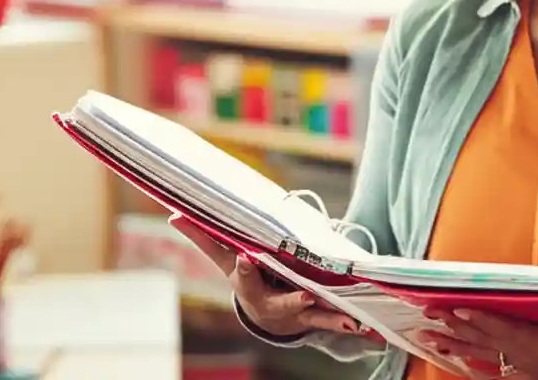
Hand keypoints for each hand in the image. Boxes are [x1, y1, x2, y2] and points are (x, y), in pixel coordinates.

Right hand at [169, 215, 363, 338]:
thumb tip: (174, 213)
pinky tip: (363, 325)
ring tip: (347, 320)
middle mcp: (273, 303)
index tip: (245, 259)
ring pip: (314, 315)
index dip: (244, 270)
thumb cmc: (246, 280)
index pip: (243, 278)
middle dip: (294, 299)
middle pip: (283, 302)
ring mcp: (297, 313)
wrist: (266, 316)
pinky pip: (333, 319)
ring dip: (329, 318)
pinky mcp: (316, 315)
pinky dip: (346, 322)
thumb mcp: (223, 261)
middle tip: (307, 294)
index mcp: (249, 287)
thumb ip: (203, 238)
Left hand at [419, 309, 537, 379]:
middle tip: (428, 318)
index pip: (506, 329)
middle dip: (456, 328)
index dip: (480, 319)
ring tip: (432, 340)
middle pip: (486, 342)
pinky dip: (477, 367)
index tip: (455, 309)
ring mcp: (530, 372)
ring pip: (487, 357)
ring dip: (458, 347)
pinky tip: (462, 365)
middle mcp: (532, 361)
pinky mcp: (534, 379)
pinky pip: (498, 373)